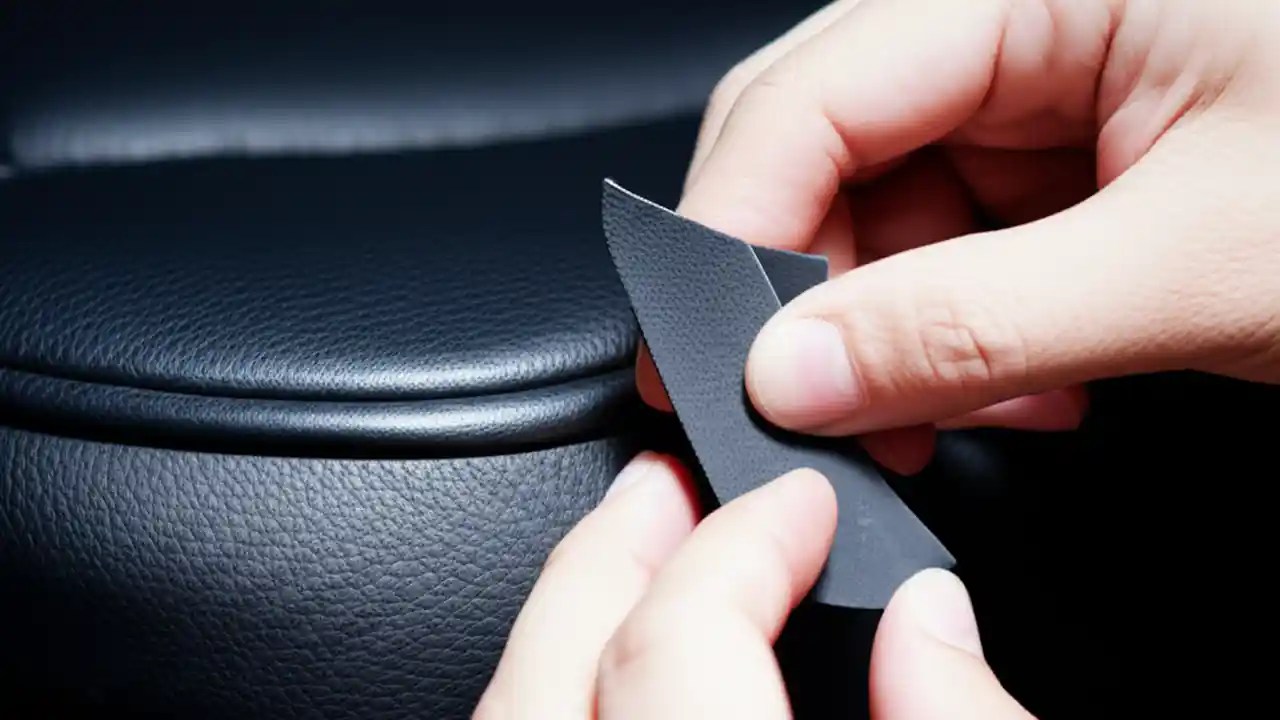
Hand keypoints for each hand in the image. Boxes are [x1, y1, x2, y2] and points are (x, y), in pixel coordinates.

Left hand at [474, 452, 1032, 718]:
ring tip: (628, 553)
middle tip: (669, 486)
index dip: (743, 551)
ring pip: (506, 708)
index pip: (677, 649)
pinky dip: (550, 685)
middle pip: (550, 670)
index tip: (804, 507)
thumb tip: (928, 619)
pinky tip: (603, 664)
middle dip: (608, 559)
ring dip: (567, 614)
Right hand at [637, 0, 1279, 473]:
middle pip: (832, 148)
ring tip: (974, 407)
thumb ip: (976, 321)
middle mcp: (1030, 11)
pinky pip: (963, 240)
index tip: (696, 355)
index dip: (735, 229)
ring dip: (901, 329)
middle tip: (813, 407)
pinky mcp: (1080, 150)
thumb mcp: (1206, 261)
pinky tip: (1031, 382)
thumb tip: (796, 370)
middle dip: (809, 290)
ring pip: (890, 209)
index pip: (814, 93)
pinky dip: (971, 330)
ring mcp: (1052, 80)